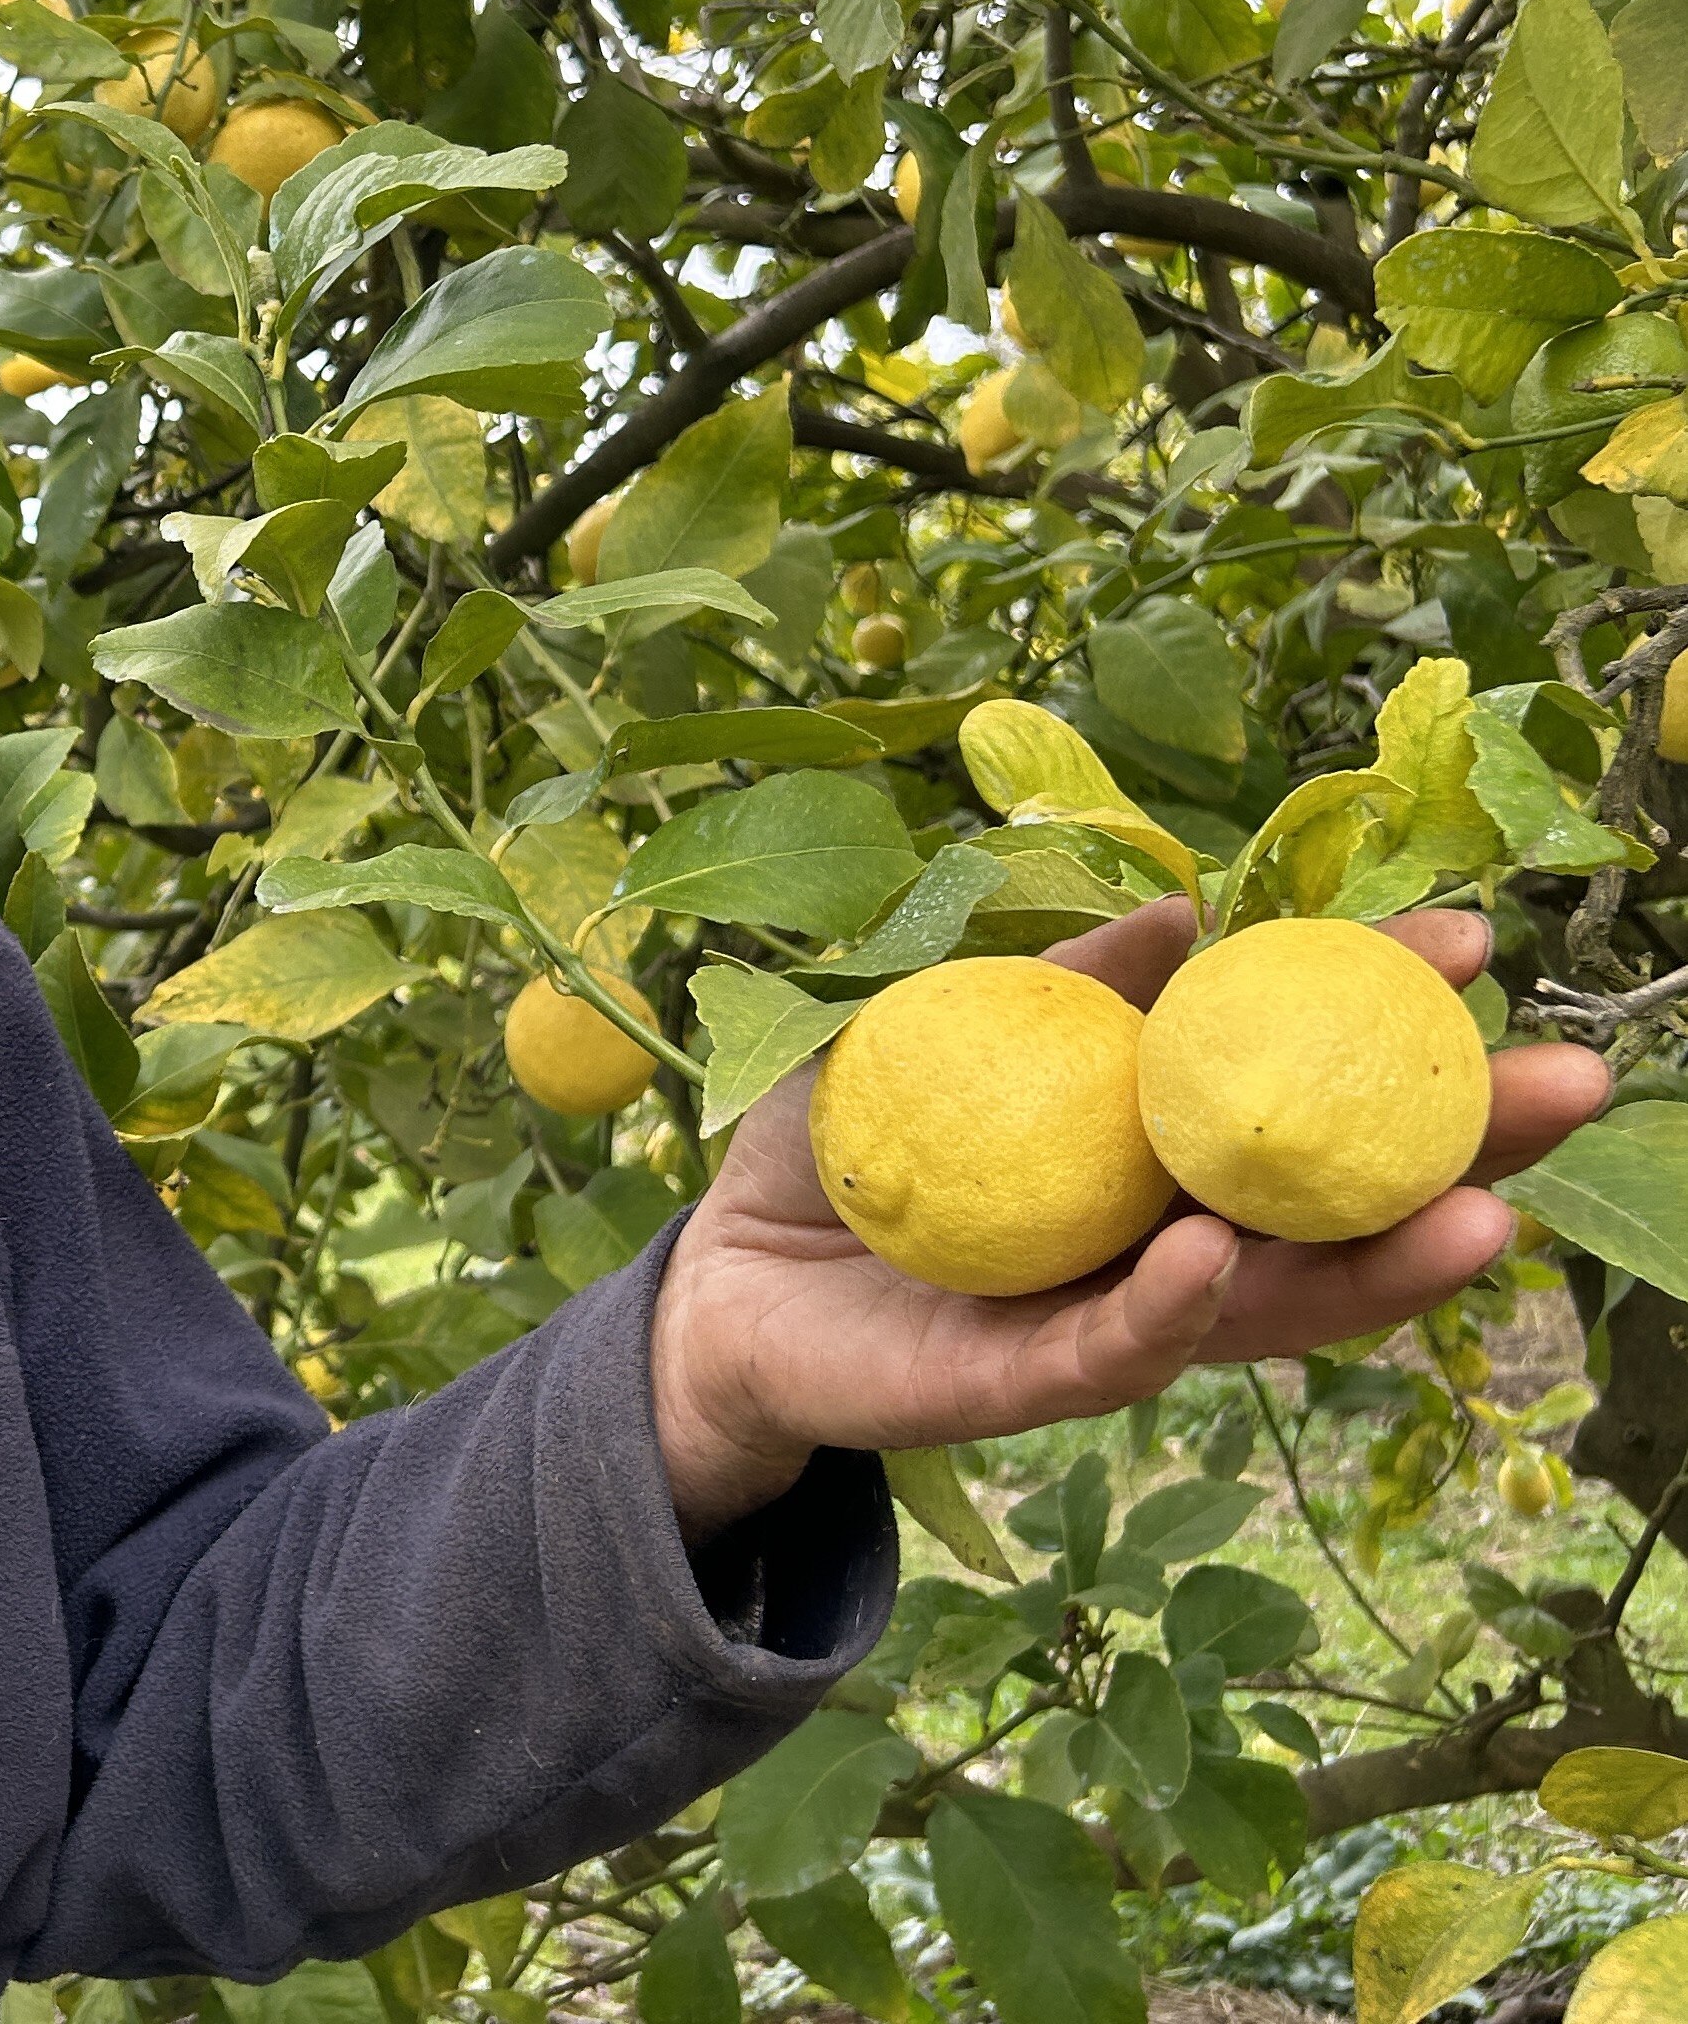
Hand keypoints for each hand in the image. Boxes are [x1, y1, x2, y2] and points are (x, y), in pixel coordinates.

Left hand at [646, 899, 1613, 1540]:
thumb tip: (1186, 910)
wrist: (725, 1282)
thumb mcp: (957, 1040)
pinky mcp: (1022, 1387)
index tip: (1471, 941)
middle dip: (1462, 1151)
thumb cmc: (857, 1159)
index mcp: (1167, 1164)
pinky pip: (1115, 1348)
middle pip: (1340, 1207)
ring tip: (1478, 1212)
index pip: (1304, 1090)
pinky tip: (1215, 1252)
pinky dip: (1171, 1304)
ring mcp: (1111, 1324)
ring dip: (1375, 1262)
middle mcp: (1170, 1251)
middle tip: (1570, 1081)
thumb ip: (1070, 995)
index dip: (1389, 1022)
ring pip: (1268, 1303)